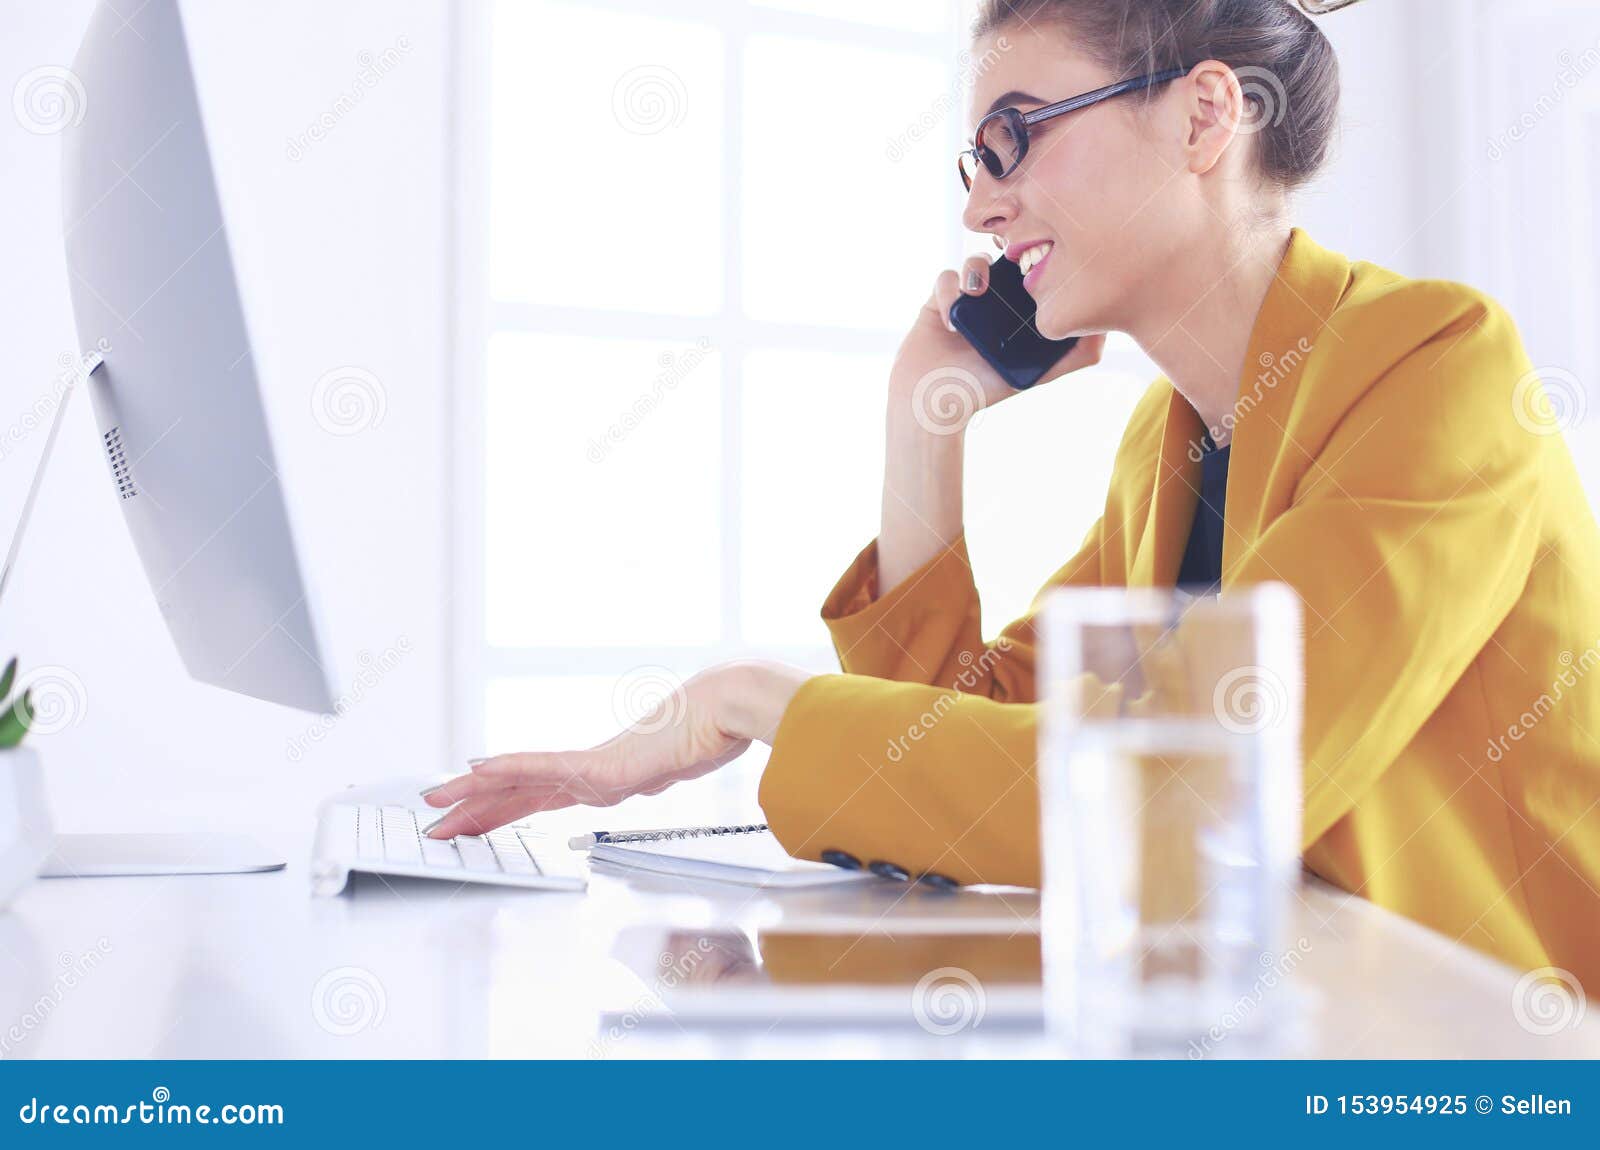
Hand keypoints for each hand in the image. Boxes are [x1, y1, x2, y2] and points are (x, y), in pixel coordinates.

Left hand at [421, 660, 811, 837]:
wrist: (728, 710)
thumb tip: (659, 771)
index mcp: (603, 777)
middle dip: (471, 809)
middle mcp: (590, 773)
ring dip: (473, 794)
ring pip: (519, 781)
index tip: (468, 820)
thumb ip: (658, 770)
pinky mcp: (602, 764)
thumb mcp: (676, 765)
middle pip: (517, 793)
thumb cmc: (709, 730)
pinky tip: (478, 769)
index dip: (498, 807)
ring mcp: (594, 768)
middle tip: (431, 819)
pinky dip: (509, 769)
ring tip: (435, 801)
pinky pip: (546, 769)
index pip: (538, 797)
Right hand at [889, 254, 1106, 431]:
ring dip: (975, 270)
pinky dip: (950, 292)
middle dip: (1007, 252)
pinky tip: (953, 321)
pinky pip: (945, 278)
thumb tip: (1106, 331)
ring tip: (976, 293)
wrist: (933, 403)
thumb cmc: (984, 391)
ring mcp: (966, 299)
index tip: (1042, 260)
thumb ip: (1075, 357)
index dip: (1038, 260)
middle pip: (1005, 259)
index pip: (1033, 273)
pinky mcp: (939, 300)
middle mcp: (995, 302)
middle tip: (1011, 258)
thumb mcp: (1037, 375)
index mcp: (1019, 312)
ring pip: (975, 262)